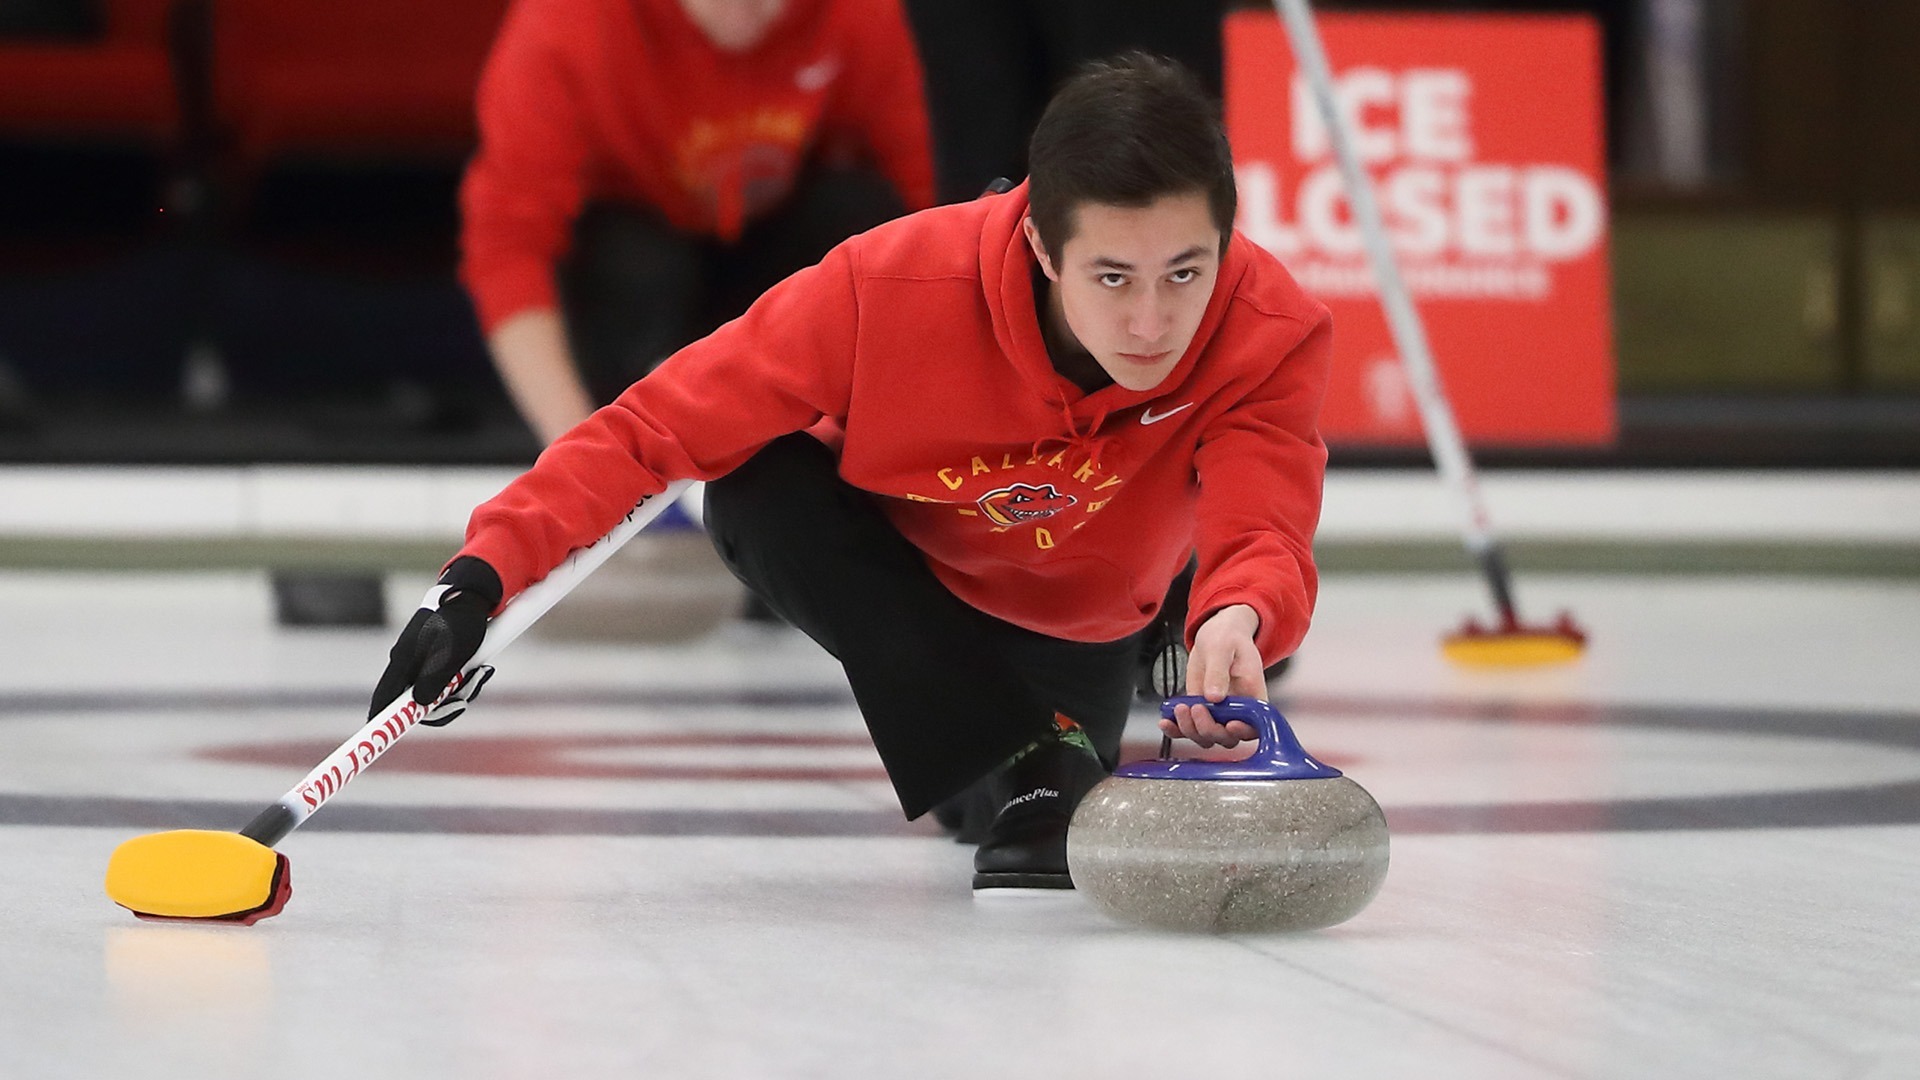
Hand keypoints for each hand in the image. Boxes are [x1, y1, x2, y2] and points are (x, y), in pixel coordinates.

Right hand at [368, 557, 502, 725]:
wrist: (474, 597)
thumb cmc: (461, 622)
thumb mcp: (451, 653)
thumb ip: (435, 679)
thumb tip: (419, 706)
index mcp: (403, 659)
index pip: (384, 697)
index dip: (380, 718)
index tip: (378, 735)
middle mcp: (408, 663)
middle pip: (414, 702)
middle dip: (442, 706)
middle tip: (464, 699)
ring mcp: (423, 662)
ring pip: (435, 694)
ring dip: (460, 691)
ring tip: (480, 672)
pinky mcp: (438, 660)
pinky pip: (447, 683)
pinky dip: (464, 681)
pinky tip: (480, 669)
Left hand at [1158, 604, 1265, 748]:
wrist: (1214, 637)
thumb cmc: (1227, 639)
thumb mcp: (1222, 649)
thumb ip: (1218, 672)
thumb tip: (1214, 697)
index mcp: (1253, 697)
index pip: (1255, 726)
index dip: (1243, 731)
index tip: (1229, 724)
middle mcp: (1237, 711)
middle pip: (1227, 737)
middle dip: (1209, 728)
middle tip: (1196, 707)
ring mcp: (1217, 714)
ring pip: (1206, 737)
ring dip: (1190, 729)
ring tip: (1180, 708)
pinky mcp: (1199, 712)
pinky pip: (1188, 729)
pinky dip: (1175, 729)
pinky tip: (1166, 721)